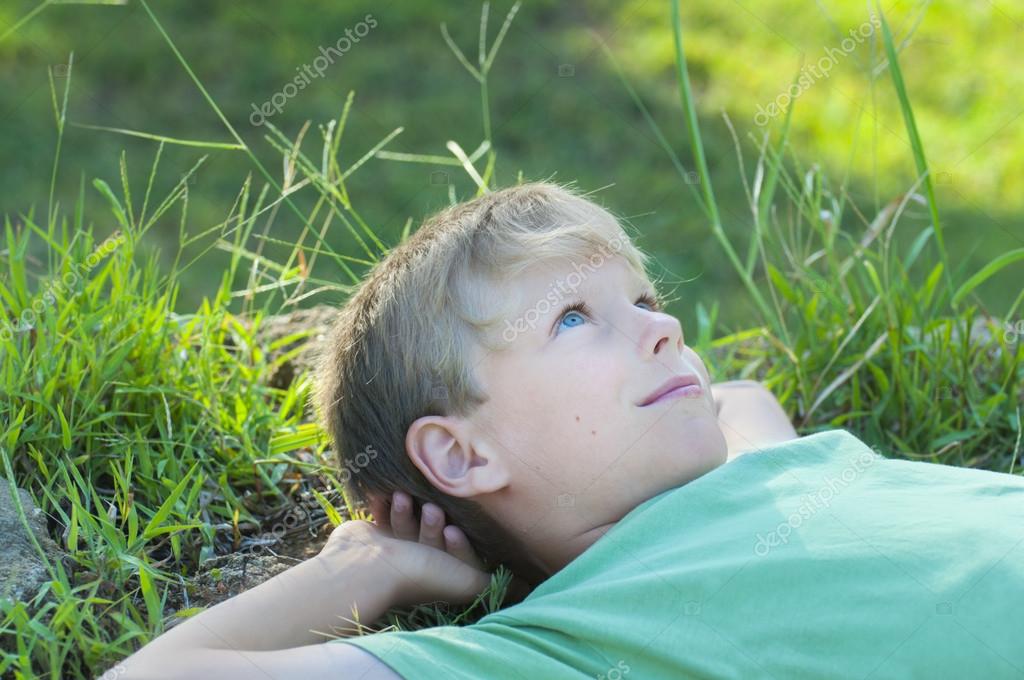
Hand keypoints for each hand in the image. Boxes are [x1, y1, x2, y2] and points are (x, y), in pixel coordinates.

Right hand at [319, 491, 491, 609]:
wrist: (365, 568)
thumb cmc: (418, 574)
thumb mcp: (468, 582)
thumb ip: (497, 583)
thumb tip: (526, 585)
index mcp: (441, 574)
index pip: (457, 549)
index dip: (457, 540)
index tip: (453, 530)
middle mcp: (419, 562)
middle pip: (433, 531)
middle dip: (433, 520)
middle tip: (432, 510)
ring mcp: (394, 548)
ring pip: (410, 520)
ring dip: (409, 511)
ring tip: (405, 497)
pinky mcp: (374, 535)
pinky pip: (385, 513)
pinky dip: (387, 505)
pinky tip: (388, 494)